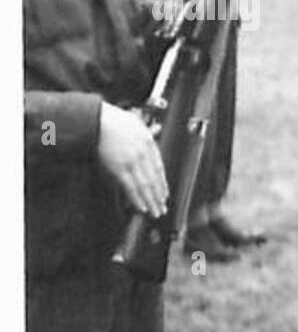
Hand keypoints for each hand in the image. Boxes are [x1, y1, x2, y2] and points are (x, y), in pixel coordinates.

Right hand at [98, 103, 167, 217]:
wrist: (99, 120)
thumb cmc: (114, 119)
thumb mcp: (136, 123)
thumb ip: (146, 133)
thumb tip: (153, 134)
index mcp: (149, 143)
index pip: (159, 168)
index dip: (162, 183)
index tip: (164, 193)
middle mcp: (144, 154)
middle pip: (154, 179)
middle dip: (159, 196)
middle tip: (163, 208)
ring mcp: (133, 162)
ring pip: (146, 186)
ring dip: (151, 201)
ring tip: (156, 212)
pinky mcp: (119, 168)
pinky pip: (131, 187)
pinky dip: (137, 199)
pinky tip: (142, 207)